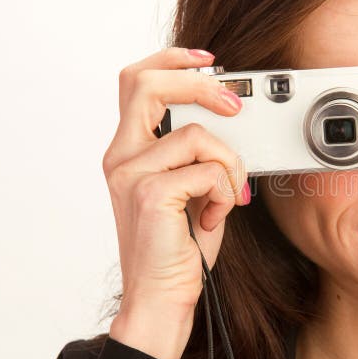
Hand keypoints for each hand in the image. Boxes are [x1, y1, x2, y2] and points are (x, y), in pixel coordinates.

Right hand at [102, 47, 249, 358]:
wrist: (165, 298)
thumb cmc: (181, 247)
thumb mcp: (191, 188)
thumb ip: (196, 151)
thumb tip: (230, 117)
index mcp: (129, 150)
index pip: (137, 81)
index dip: (172, 60)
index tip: (210, 61)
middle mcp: (122, 157)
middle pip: (148, 84)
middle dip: (201, 85)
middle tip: (235, 105)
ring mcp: (131, 175)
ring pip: (198, 135)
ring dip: (229, 166)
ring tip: (223, 199)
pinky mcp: (150, 195)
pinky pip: (209, 170)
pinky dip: (225, 193)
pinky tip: (213, 217)